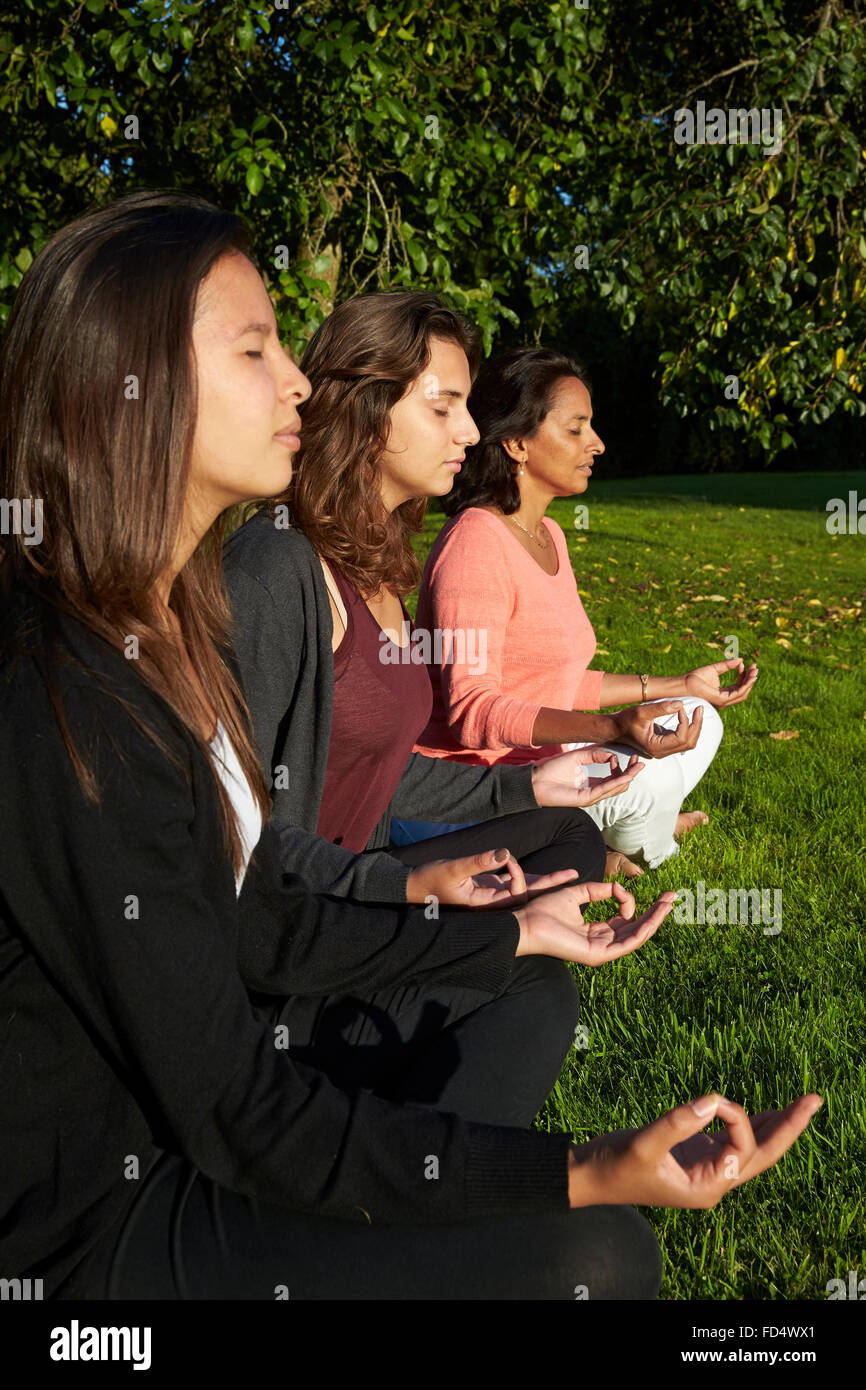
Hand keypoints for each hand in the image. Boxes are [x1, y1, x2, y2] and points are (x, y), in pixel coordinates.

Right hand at [406, 848, 579, 909]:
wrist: (413, 887)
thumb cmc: (429, 879)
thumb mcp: (454, 869)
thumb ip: (478, 861)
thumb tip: (505, 853)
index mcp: (487, 903)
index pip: (518, 894)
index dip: (527, 879)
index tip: (515, 861)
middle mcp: (493, 903)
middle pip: (529, 894)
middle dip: (552, 885)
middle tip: (575, 876)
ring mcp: (490, 897)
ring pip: (523, 889)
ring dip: (544, 882)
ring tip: (567, 876)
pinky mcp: (486, 889)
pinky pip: (512, 884)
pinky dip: (527, 877)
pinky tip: (542, 873)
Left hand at [513, 880, 675, 963]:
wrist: (526, 922)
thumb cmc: (544, 910)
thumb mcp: (577, 893)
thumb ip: (599, 890)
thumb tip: (620, 888)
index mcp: (595, 932)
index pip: (625, 921)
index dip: (631, 902)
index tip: (621, 887)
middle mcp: (601, 943)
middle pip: (636, 929)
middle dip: (655, 913)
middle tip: (672, 896)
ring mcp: (601, 951)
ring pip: (636, 936)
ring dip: (655, 919)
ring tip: (669, 902)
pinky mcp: (599, 955)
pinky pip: (628, 943)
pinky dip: (643, 929)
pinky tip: (654, 916)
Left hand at [532, 747, 643, 806]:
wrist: (535, 781)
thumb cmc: (552, 770)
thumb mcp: (577, 757)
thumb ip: (595, 754)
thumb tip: (612, 755)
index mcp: (592, 782)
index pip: (614, 778)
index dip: (623, 768)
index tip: (622, 756)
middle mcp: (594, 791)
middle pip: (620, 785)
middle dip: (631, 773)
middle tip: (639, 761)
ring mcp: (591, 796)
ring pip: (616, 788)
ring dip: (628, 777)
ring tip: (637, 766)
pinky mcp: (586, 799)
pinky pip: (606, 790)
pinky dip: (617, 781)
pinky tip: (625, 774)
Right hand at [567, 1092, 821, 1209]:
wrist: (590, 1177)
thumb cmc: (614, 1166)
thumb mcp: (643, 1144)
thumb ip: (677, 1122)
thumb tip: (711, 1101)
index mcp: (708, 1187)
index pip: (741, 1147)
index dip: (736, 1117)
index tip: (712, 1099)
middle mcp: (714, 1181)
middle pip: (763, 1154)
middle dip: (789, 1127)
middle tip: (814, 1100)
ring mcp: (706, 1168)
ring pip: (751, 1148)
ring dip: (773, 1125)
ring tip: (800, 1105)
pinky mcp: (694, 1155)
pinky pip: (732, 1141)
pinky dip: (747, 1125)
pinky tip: (762, 1113)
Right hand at [612, 700, 702, 757]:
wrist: (615, 729)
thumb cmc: (625, 721)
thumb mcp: (641, 712)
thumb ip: (661, 708)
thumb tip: (681, 704)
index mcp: (656, 747)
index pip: (681, 737)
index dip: (685, 721)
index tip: (681, 707)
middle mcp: (661, 752)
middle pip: (689, 742)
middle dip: (696, 725)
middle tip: (700, 708)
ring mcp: (663, 750)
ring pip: (689, 742)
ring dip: (695, 727)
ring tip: (698, 712)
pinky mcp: (664, 745)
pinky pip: (683, 739)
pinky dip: (689, 728)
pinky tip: (689, 716)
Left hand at [683, 658, 757, 707]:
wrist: (685, 683)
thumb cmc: (696, 677)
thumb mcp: (715, 668)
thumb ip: (727, 665)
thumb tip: (740, 660)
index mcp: (723, 693)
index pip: (738, 686)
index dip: (744, 676)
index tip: (744, 664)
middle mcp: (725, 699)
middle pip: (743, 690)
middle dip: (750, 679)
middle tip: (755, 667)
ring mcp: (723, 701)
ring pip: (743, 693)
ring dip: (750, 681)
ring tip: (754, 670)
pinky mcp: (721, 699)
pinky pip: (738, 693)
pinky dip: (745, 685)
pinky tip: (749, 676)